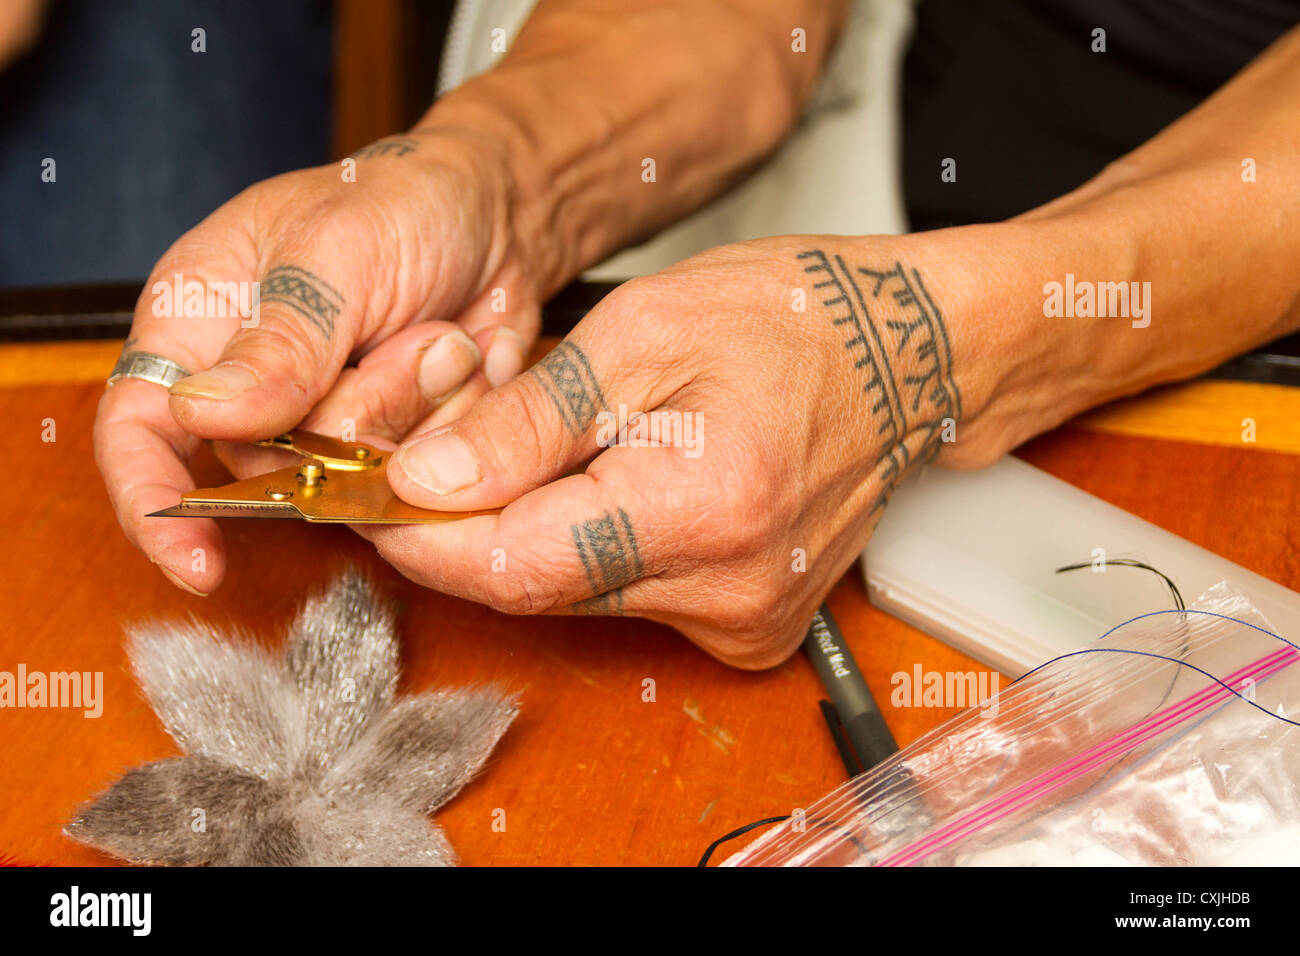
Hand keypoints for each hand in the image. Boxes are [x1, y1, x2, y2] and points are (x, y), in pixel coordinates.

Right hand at [95, 128, 541, 593]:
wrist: (500, 215)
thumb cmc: (401, 204)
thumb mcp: (337, 251)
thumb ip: (280, 338)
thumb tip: (206, 417)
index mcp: (200, 321)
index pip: (140, 429)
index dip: (155, 504)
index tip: (198, 562)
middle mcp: (254, 387)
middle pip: (272, 468)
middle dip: (353, 415)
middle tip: (407, 334)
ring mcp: (325, 425)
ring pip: (352, 480)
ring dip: (413, 406)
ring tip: (438, 334)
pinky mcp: (390, 447)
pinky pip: (419, 477)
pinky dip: (452, 420)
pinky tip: (462, 362)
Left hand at [366, 236, 997, 668]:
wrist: (908, 357)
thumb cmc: (794, 318)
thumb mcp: (643, 329)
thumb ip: (529, 420)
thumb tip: (426, 483)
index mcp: (707, 505)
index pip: (514, 563)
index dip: (420, 536)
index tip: (364, 495)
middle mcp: (730, 590)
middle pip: (538, 588)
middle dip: (465, 527)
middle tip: (435, 455)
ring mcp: (744, 620)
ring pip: (576, 596)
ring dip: (525, 534)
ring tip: (525, 455)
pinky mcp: (747, 628)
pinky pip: (625, 599)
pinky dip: (585, 549)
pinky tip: (593, 488)